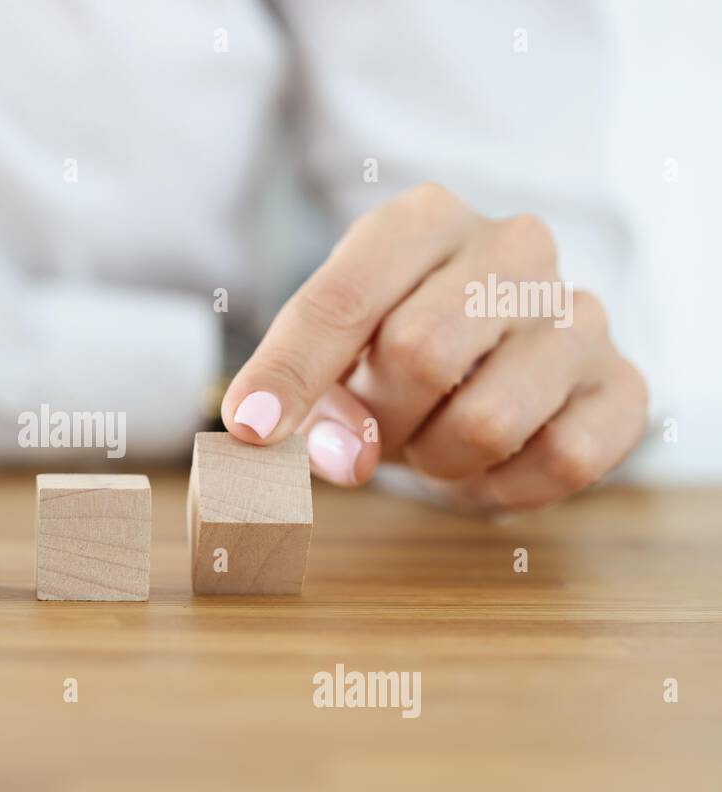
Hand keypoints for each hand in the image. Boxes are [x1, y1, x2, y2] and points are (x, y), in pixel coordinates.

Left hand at [221, 183, 647, 509]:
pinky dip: (503, 487)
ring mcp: (580, 313)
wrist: (491, 363)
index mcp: (423, 221)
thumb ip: (311, 393)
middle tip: (376, 430)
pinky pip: (560, 461)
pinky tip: (487, 465)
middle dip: (378, 418)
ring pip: (488, 419)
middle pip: (419, 355)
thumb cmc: (394, 352)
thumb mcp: (334, 355)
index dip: (291, 371)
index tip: (254, 429)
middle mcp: (514, 248)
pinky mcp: (622, 383)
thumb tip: (339, 455)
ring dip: (438, 459)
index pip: (344, 297)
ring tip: (433, 440)